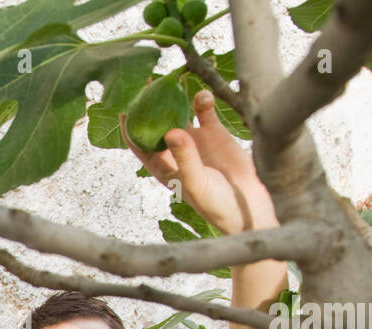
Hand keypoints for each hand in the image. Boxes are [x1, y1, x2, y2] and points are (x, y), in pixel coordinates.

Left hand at [121, 90, 276, 235]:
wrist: (247, 206)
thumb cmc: (216, 203)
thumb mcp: (197, 183)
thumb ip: (184, 158)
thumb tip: (170, 131)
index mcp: (162, 167)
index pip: (138, 143)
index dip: (129, 125)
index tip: (123, 105)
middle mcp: (174, 151)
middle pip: (155, 122)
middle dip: (149, 103)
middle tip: (145, 81)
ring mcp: (194, 140)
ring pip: (179, 112)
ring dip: (175, 97)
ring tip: (171, 79)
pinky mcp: (214, 133)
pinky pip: (204, 111)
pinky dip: (203, 101)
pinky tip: (203, 95)